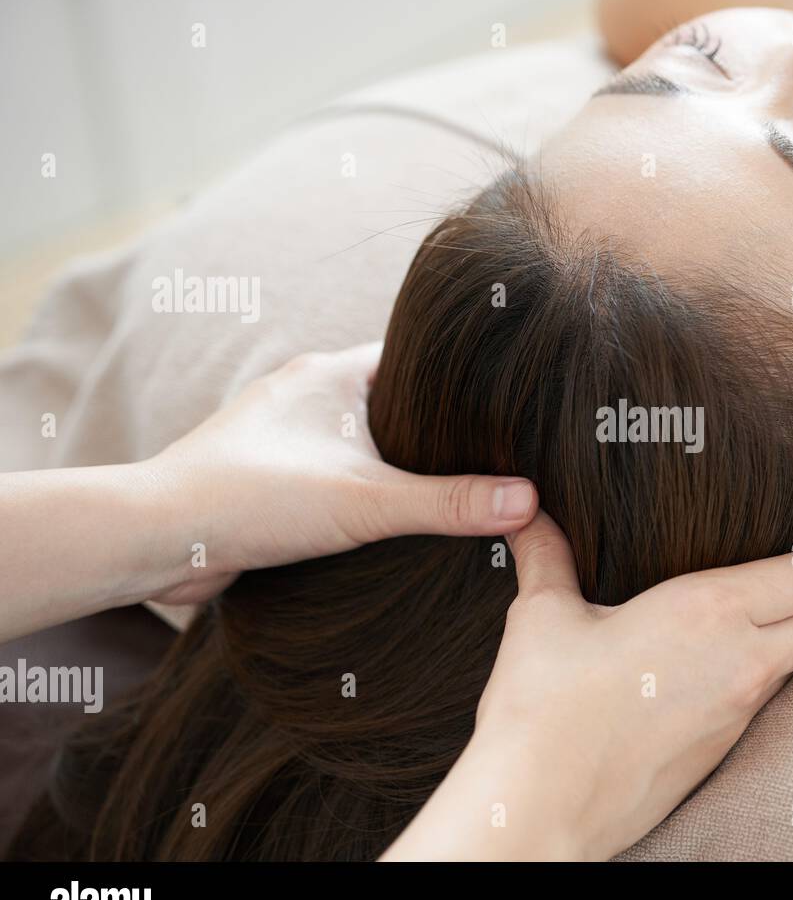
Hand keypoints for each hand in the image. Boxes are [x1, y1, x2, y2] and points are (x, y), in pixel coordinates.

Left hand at [142, 342, 537, 603]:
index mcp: (330, 373)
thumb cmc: (252, 497)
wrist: (157, 539)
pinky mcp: (268, 476)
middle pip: (392, 402)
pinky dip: (360, 490)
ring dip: (393, 465)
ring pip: (359, 440)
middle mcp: (306, 393)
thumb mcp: (367, 501)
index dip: (462, 384)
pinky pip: (332, 472)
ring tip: (449, 490)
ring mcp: (284, 435)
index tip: (504, 409)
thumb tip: (528, 503)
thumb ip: (449, 503)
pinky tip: (386, 520)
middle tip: (490, 456)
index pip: (416, 360)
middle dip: (435, 431)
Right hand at [385, 513, 792, 860]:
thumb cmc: (543, 709)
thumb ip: (547, 559)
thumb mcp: (543, 619)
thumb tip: (527, 516)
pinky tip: (777, 662)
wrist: (542, 808)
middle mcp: (738, 658)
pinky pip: (774, 694)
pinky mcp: (723, 748)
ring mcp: (737, 710)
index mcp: (704, 612)